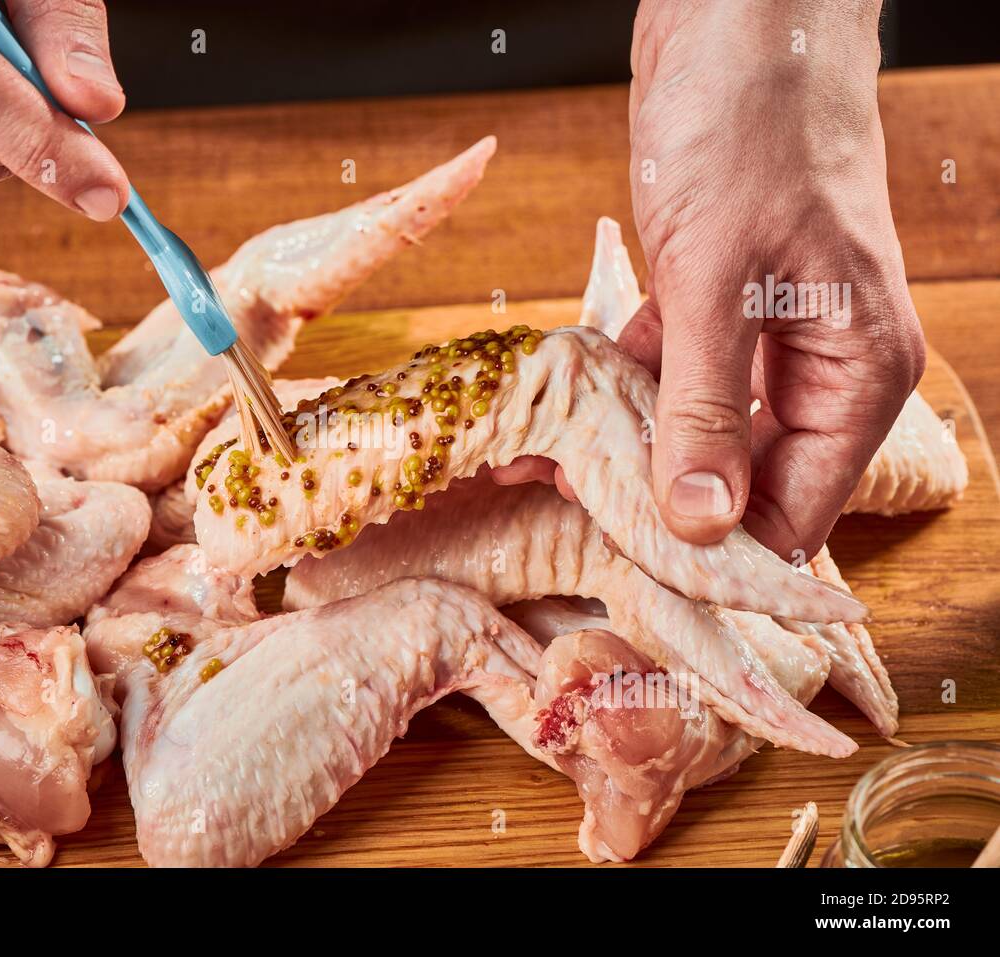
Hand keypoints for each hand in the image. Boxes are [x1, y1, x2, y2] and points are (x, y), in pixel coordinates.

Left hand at [499, 0, 924, 563]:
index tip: (631, 570)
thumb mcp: (718, 279)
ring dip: (616, 448)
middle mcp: (815, 365)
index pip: (795, 510)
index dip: (716, 550)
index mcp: (854, 372)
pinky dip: (608, 389)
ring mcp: (759, 333)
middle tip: (566, 516)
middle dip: (651, 499)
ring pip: (690, 425)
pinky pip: (658, 370)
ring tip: (534, 468)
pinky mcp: (707, 301)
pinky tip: (547, 413)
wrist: (734, 11)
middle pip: (739, 475)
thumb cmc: (750, 125)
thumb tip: (704, 523)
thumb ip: (706, 407)